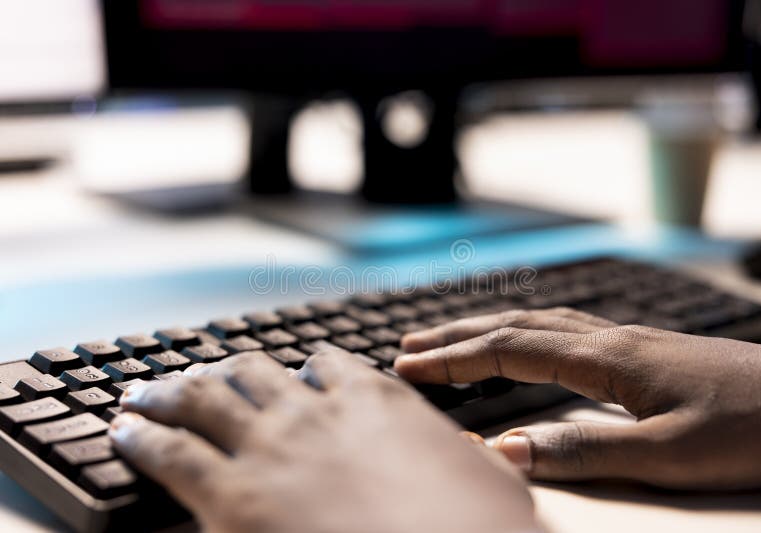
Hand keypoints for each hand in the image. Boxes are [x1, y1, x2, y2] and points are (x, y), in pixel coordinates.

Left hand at [109, 351, 539, 532]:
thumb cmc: (469, 529)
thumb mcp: (486, 484)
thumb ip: (464, 458)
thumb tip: (471, 453)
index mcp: (376, 402)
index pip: (330, 366)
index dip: (304, 368)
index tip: (291, 373)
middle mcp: (315, 412)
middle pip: (254, 372)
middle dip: (225, 371)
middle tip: (204, 372)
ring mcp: (269, 447)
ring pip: (204, 398)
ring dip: (173, 389)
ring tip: (149, 389)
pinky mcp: (228, 494)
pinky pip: (169, 451)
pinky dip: (141, 435)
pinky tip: (126, 429)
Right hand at [396, 308, 760, 489]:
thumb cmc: (752, 428)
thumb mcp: (669, 455)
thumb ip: (584, 451)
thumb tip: (504, 451)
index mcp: (607, 358)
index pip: (509, 350)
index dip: (454, 357)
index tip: (408, 366)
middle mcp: (610, 338)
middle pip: (516, 324)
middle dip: (457, 334)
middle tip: (408, 344)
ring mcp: (628, 338)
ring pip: (540, 320)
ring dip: (488, 326)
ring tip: (452, 337)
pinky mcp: (644, 349)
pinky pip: (565, 327)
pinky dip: (526, 329)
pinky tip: (529, 339)